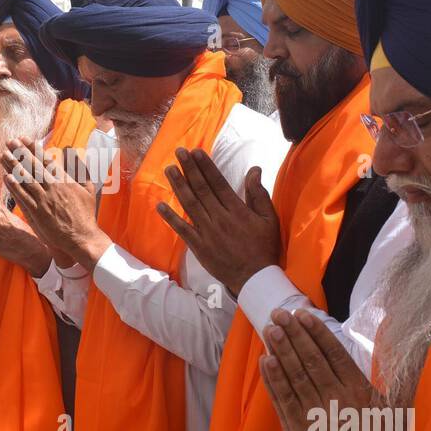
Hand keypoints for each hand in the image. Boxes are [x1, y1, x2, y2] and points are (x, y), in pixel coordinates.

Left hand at [0, 138, 109, 270]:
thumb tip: (71, 150)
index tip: (24, 139)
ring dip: (13, 167)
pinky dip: (14, 187)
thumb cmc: (86, 214)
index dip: (33, 148)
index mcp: (65, 181)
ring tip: (3, 155)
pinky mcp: (37, 213)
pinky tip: (6, 177)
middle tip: (10, 142)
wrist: (82, 238)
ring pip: (25, 180)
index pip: (46, 160)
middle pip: (33, 167)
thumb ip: (79, 168)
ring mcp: (44, 201)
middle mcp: (53, 188)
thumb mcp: (88, 188)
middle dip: (20, 153)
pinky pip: (23, 197)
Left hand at [156, 148, 278, 295]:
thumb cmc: (264, 247)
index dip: (205, 166)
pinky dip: (170, 217)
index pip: (218, 182)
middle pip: (201, 189)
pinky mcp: (199, 247)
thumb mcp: (269, 219)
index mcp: (237, 210)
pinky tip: (160, 205)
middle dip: (189, 169)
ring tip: (169, 169)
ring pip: (190, 204)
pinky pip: (182, 229)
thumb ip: (259, 194)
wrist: (254, 278)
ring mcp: (207, 232)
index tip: (196, 152)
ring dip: (178, 186)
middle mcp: (220, 218)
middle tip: (179, 152)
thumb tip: (254, 169)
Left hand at [258, 309, 400, 430]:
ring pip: (295, 375)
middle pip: (310, 359)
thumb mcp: (379, 404)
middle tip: (280, 314)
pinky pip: (283, 399)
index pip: (333, 353)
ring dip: (281, 350)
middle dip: (294, 334)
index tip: (304, 314)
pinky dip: (273, 379)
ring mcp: (315, 414)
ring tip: (270, 329)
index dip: (316, 332)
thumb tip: (342, 354)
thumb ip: (360, 380)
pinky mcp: (300, 430)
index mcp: (357, 389)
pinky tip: (265, 360)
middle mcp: (335, 398)